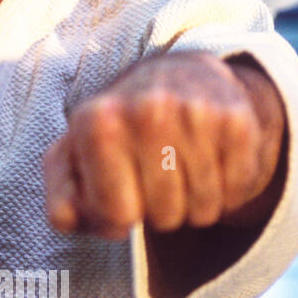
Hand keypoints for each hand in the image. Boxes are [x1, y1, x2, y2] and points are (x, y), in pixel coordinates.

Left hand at [43, 52, 284, 240]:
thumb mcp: (73, 158)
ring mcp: (194, 113)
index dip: (117, 218)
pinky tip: (209, 163)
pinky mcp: (236, 121)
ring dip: (193, 206)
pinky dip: (226, 192)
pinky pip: (237, 193)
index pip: (114, 214)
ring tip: (179, 172)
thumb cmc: (117, 131)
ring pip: (203, 209)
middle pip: (163, 216)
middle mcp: (145, 111)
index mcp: (95, 121)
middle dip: (158, 213)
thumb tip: (65, 221)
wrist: (177, 76)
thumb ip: (60, 199)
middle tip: (153, 181)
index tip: (117, 194)